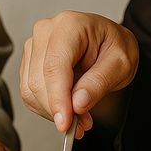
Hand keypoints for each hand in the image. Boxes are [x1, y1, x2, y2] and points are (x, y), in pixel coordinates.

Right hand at [19, 11, 138, 137]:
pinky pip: (29, 94)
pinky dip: (46, 108)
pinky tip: (66, 108)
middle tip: (82, 124)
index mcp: (70, 25)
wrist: (108, 44)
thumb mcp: (121, 65)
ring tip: (79, 117)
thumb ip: (99, 83)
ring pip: (30, 90)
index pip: (55, 66)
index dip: (58, 98)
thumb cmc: (114, 48)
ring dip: (52, 111)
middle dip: (58, 109)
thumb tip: (77, 104)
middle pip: (39, 81)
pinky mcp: (29, 63)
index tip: (65, 123)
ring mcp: (34, 46)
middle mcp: (46, 32)